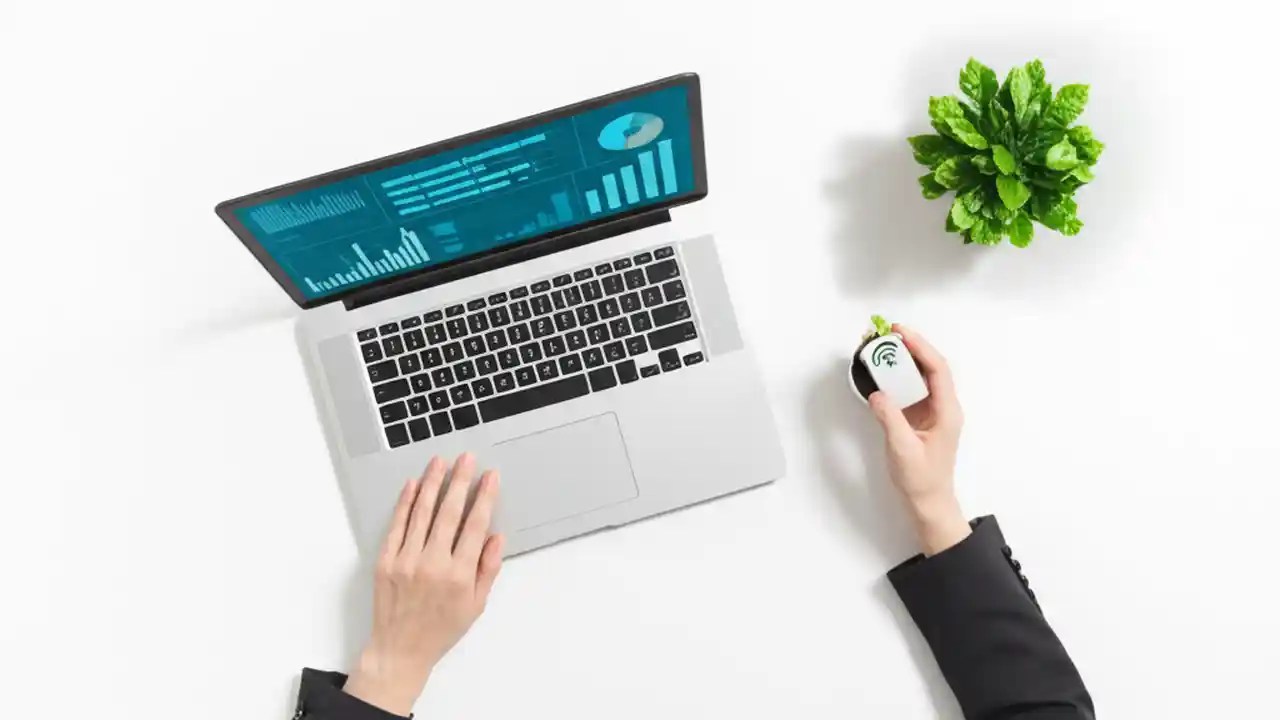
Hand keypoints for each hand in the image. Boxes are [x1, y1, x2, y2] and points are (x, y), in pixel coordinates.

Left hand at [343, 454, 504, 715]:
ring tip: (440, 462)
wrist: (400, 650)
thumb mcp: (476, 605)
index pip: (475, 525)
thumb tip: (495, 536)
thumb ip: (488, 568)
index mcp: (459, 575)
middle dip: (460, 480)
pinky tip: (414, 485)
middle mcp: (433, 564)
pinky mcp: (385, 561)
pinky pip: (397, 525)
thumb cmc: (441, 630)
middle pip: (449, 512)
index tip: (491, 477)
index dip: (485, 497)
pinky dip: (405, 503)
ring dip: (433, 483)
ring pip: (422, 512)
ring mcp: (406, 560)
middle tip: (467, 458)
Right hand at [868, 325, 970, 555]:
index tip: (900, 333)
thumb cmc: (921, 479)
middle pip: (930, 367)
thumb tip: (877, 394)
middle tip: (885, 334)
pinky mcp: (920, 417)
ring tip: (881, 347)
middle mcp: (943, 407)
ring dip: (902, 360)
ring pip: (920, 376)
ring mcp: (932, 411)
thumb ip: (890, 419)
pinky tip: (881, 372)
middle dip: (909, 347)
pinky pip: (910, 389)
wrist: (928, 502)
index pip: (937, 369)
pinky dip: (896, 377)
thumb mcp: (903, 449)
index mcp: (947, 412)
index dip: (920, 347)